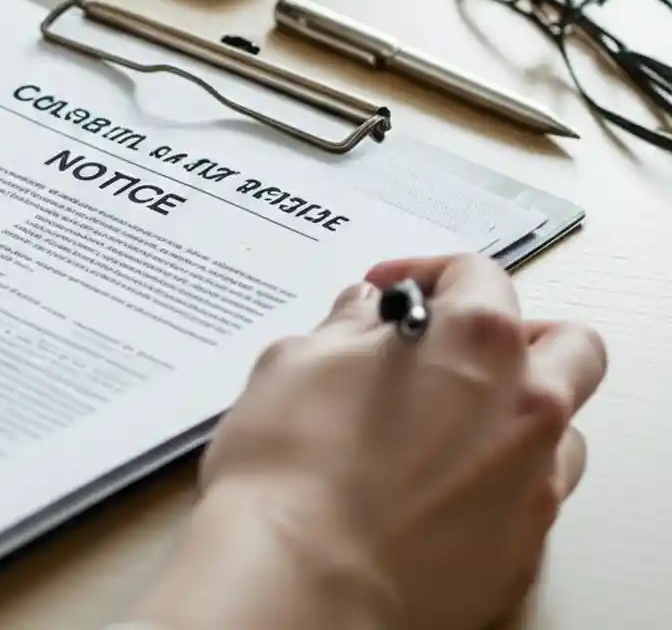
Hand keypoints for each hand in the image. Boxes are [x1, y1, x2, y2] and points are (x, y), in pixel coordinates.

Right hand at [128, 253, 605, 629]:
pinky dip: (496, 484)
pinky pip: (532, 500)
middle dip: (517, 336)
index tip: (390, 292)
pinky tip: (438, 491)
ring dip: (514, 415)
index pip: (477, 275)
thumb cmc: (289, 473)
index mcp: (475, 341)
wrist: (299, 580)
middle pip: (565, 345)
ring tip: (447, 427)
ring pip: (560, 428)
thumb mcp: (295, 364)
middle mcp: (525, 406)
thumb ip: (342, 330)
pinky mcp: (521, 550)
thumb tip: (358, 317)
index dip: (425, 274)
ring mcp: (533, 483)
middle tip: (454, 349)